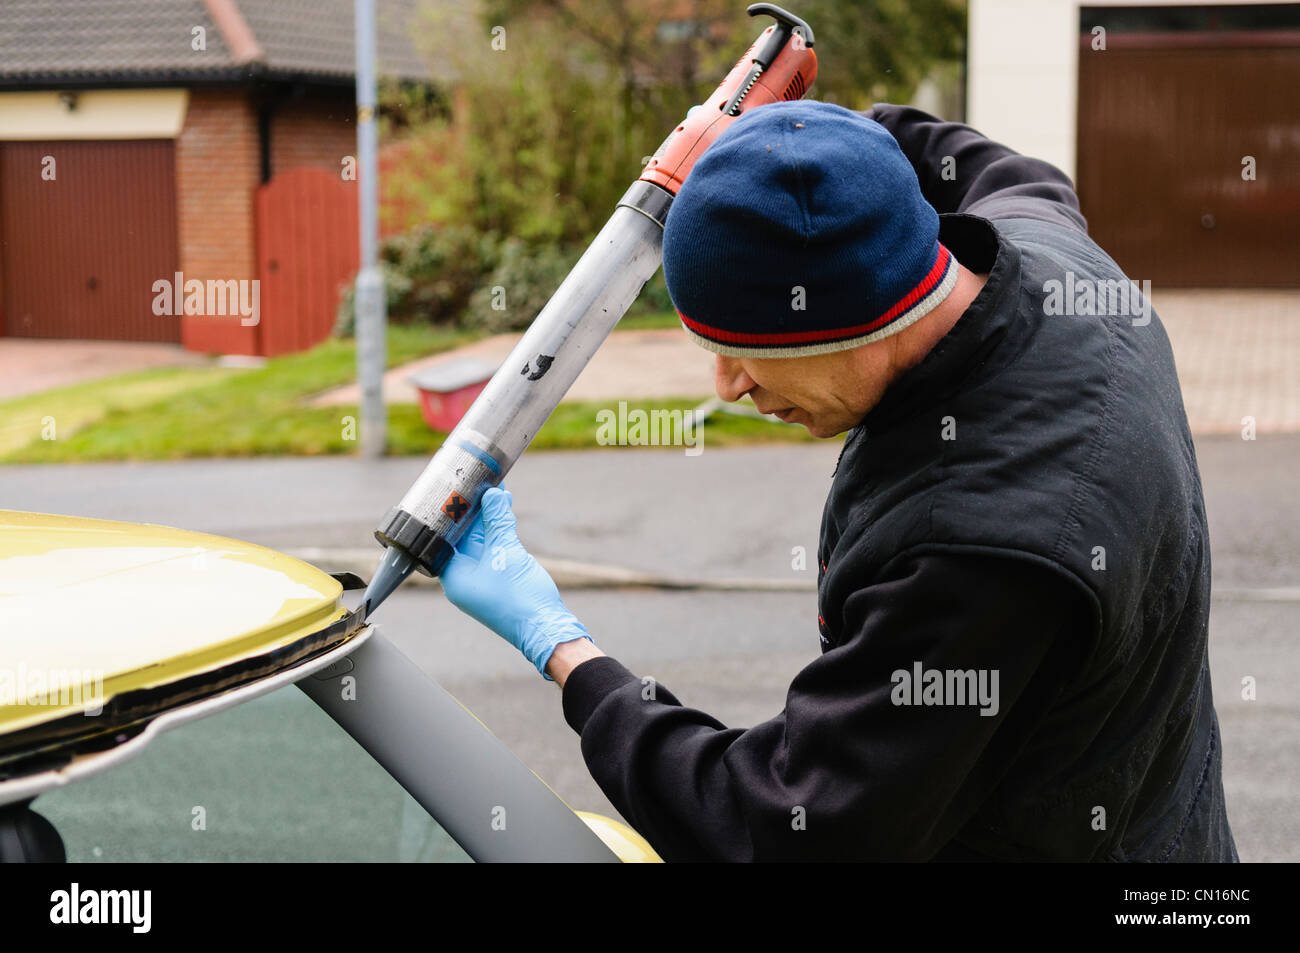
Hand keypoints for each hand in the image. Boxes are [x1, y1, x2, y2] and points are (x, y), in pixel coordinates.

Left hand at [439, 486, 593, 678]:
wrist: (546, 628)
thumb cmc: (520, 598)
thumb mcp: (507, 552)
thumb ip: (498, 522)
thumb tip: (492, 495)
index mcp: (454, 577)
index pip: (444, 537)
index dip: (451, 512)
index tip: (457, 490)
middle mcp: (464, 578)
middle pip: (462, 537)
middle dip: (474, 511)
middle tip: (481, 485)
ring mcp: (482, 579)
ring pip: (481, 541)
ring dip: (490, 518)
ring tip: (498, 491)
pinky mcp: (499, 578)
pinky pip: (494, 550)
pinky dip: (499, 532)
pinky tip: (505, 511)